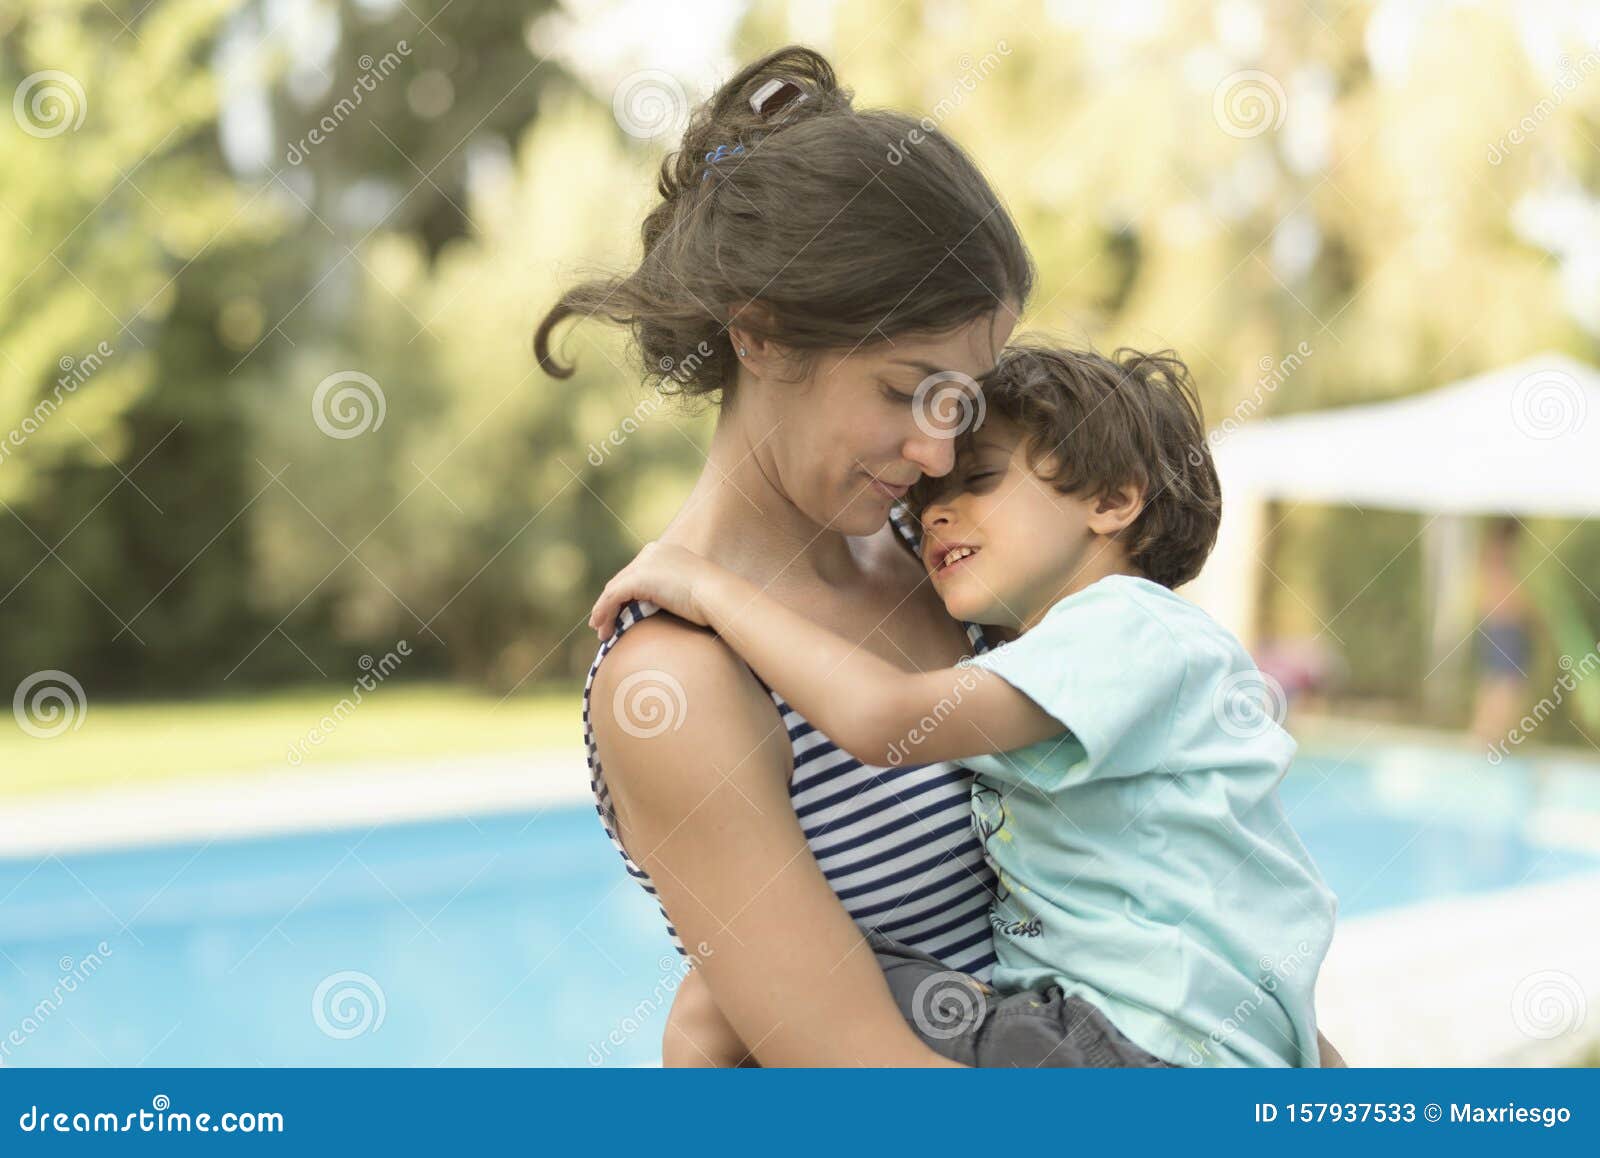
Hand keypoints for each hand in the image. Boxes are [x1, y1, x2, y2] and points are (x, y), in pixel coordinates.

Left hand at [589, 541, 722, 639]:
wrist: (718, 594)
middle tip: (605, 623)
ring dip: (604, 612)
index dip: (625, 594)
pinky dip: (604, 613)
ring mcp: (644, 563)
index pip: (636, 573)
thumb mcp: (691, 589)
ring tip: (602, 632)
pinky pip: (613, 597)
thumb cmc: (713, 598)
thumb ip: (675, 591)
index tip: (621, 612)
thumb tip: (671, 608)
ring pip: (614, 589)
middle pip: (622, 580)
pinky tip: (603, 629)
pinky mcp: (638, 578)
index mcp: (664, 551)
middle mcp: (651, 552)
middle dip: (611, 603)